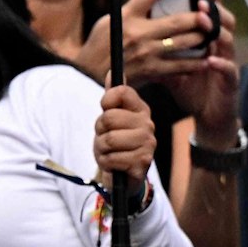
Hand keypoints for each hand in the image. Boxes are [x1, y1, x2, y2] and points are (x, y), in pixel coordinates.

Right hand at [78, 0, 218, 86]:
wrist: (89, 76)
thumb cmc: (100, 46)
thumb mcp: (111, 19)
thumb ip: (132, 4)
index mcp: (127, 17)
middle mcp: (139, 34)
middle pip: (177, 21)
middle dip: (197, 16)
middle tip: (208, 12)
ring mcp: (147, 54)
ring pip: (184, 43)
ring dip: (201, 38)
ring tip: (210, 33)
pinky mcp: (152, 71)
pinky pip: (180, 66)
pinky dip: (194, 62)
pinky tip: (203, 58)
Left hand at [94, 84, 156, 205]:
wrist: (124, 174)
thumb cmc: (116, 142)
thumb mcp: (112, 118)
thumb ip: (112, 96)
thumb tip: (112, 72)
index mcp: (141, 109)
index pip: (121, 92)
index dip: (106, 102)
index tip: (105, 110)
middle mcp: (148, 124)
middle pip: (108, 118)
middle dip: (99, 130)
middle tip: (106, 137)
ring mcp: (148, 144)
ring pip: (108, 140)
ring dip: (101, 149)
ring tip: (109, 152)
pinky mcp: (142, 163)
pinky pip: (111, 159)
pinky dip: (105, 163)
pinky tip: (113, 164)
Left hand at [169, 0, 239, 145]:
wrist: (209, 116)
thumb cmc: (191, 88)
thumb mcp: (172, 66)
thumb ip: (160, 47)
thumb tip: (140, 29)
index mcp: (207, 41)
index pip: (211, 15)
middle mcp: (220, 49)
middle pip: (222, 22)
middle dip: (212, 10)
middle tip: (199, 2)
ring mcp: (227, 63)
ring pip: (228, 42)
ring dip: (217, 32)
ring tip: (205, 24)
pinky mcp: (230, 82)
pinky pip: (228, 70)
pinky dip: (221, 64)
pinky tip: (211, 61)